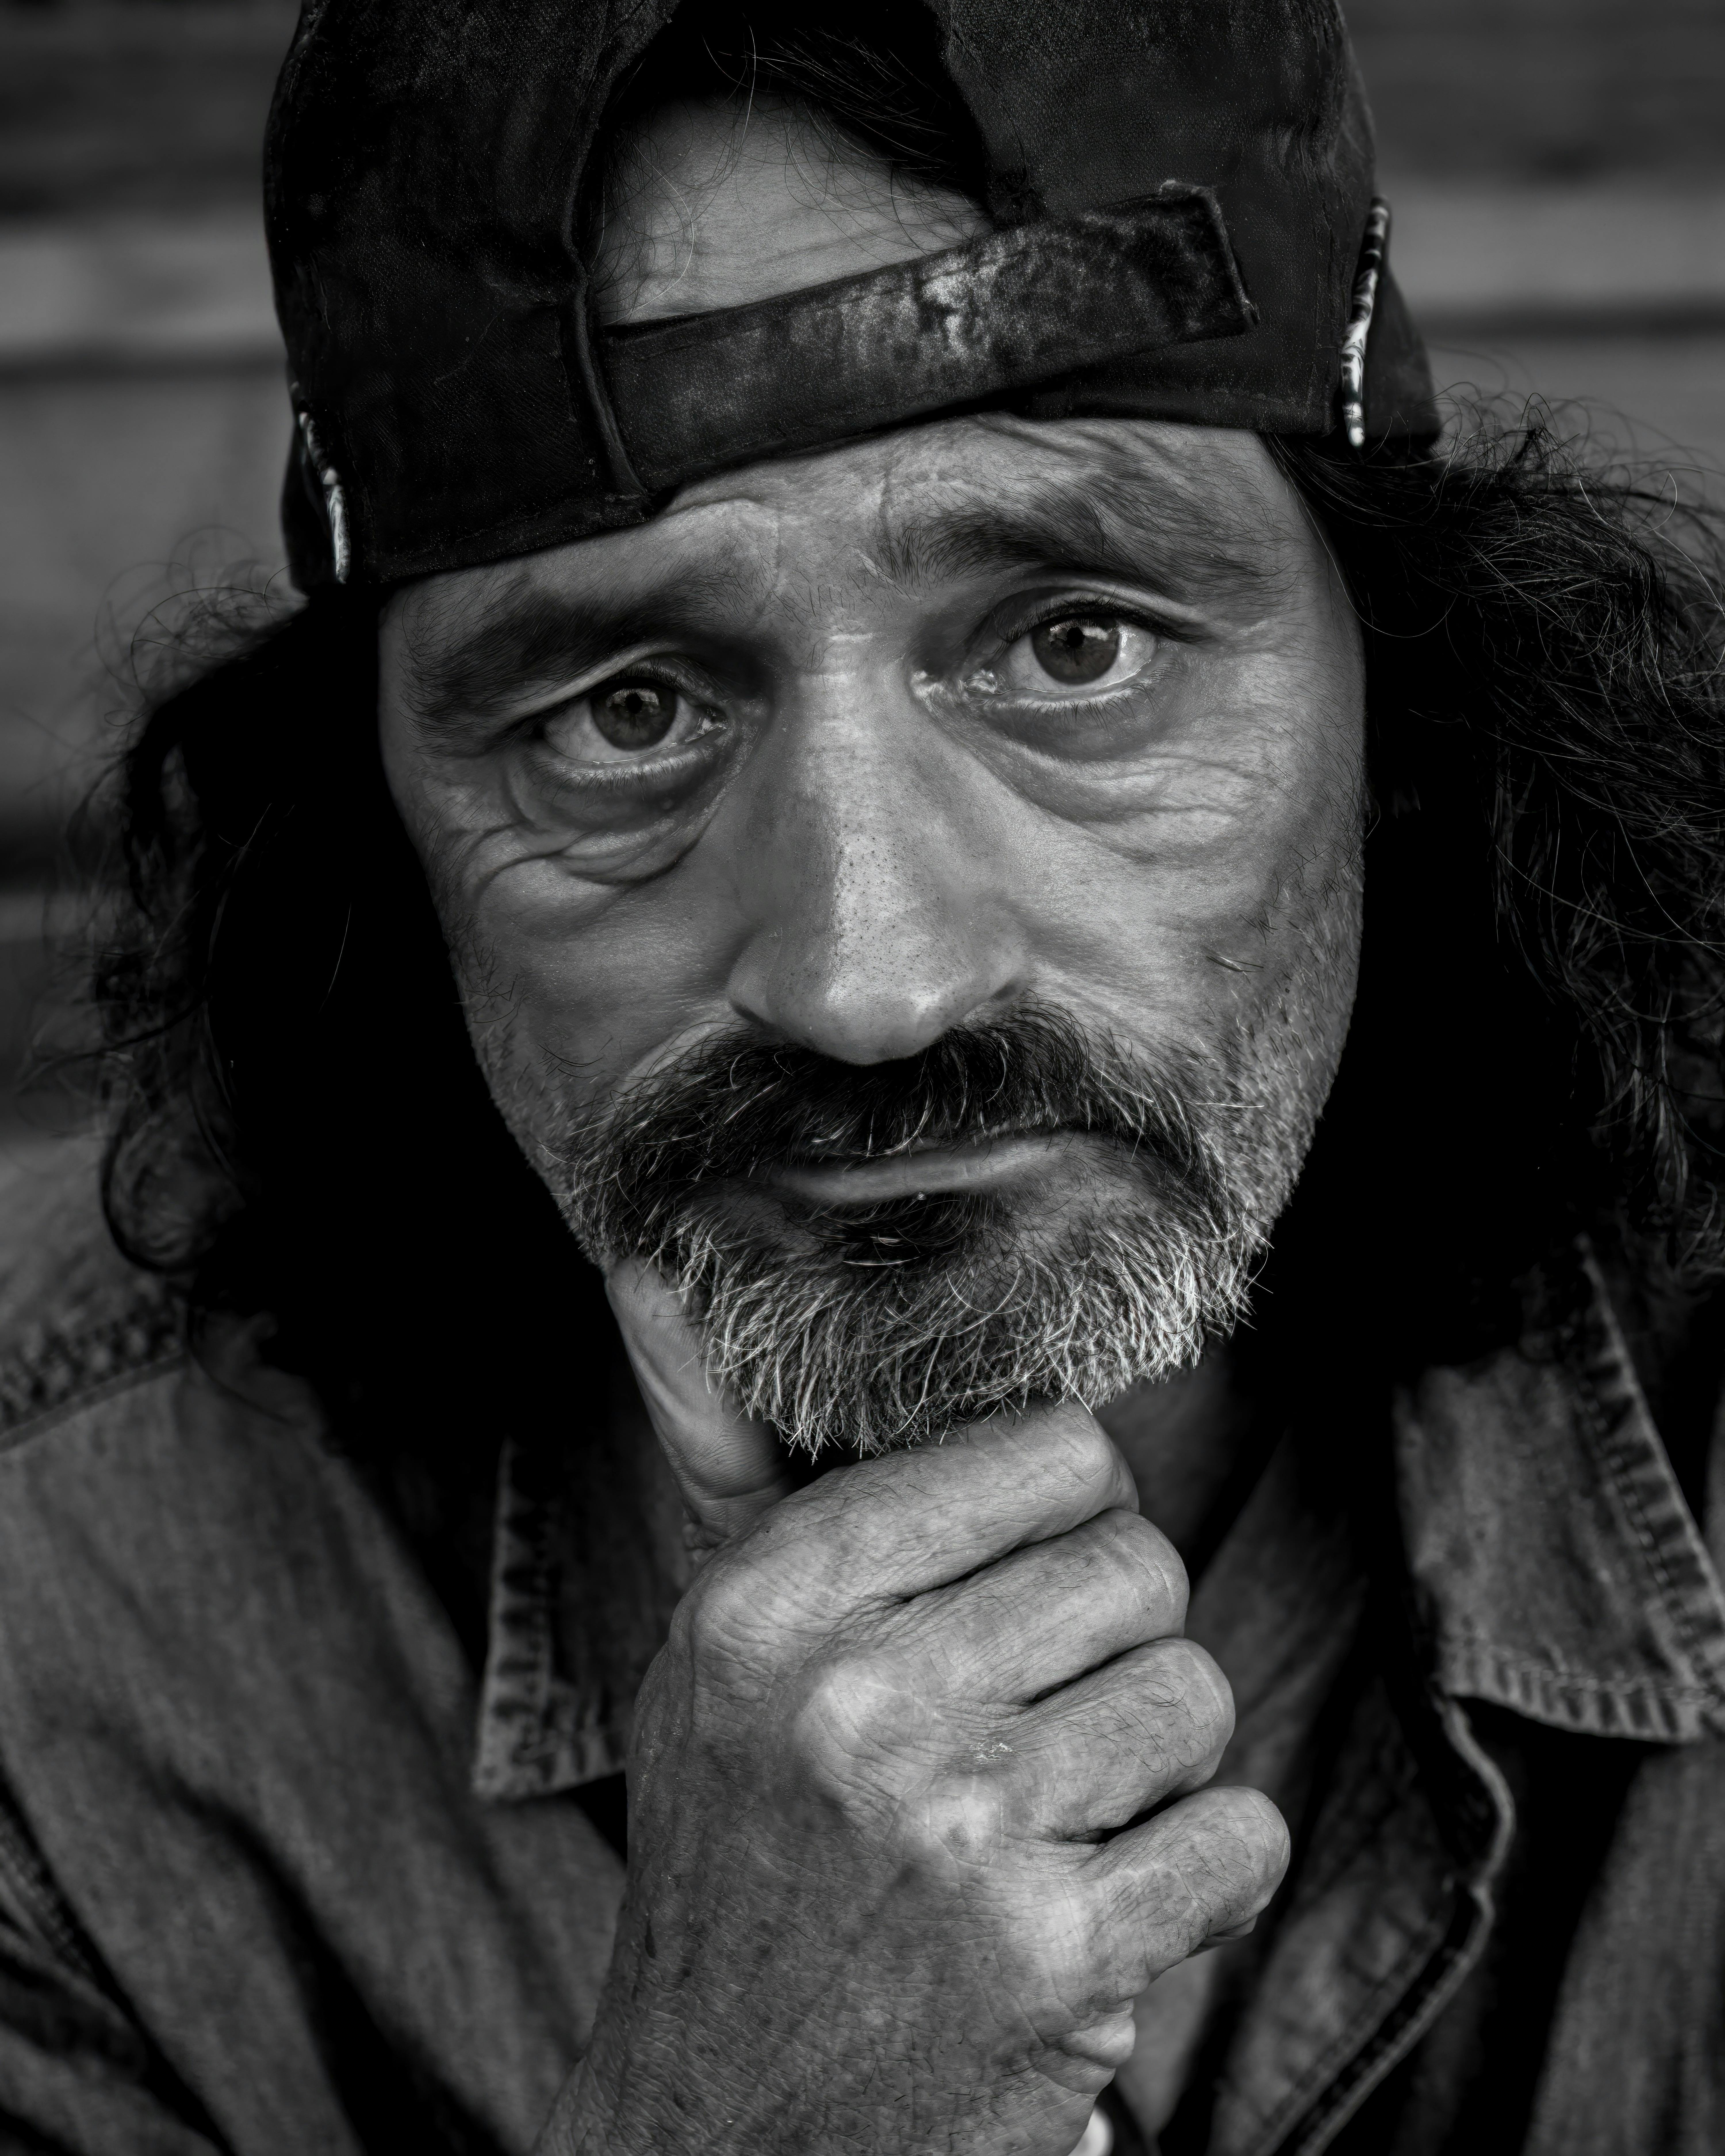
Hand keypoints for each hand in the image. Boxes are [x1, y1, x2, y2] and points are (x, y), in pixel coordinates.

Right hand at [543, 1263, 1287, 2155]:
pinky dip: (1204, 1871)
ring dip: (1155, 1759)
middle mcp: (856, 1702)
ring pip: (1195, 1692)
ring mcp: (960, 1831)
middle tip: (1031, 1716)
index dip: (1063, 1510)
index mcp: (771, 1604)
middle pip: (1136, 1562)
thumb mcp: (714, 1651)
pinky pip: (1242, 1834)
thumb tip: (659, 1269)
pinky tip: (1105, 1898)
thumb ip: (727, 1460)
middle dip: (1109, 1638)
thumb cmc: (745, 1852)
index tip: (1018, 1579)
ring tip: (1057, 1810)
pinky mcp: (1058, 1960)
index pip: (1046, 1449)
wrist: (726, 2132)